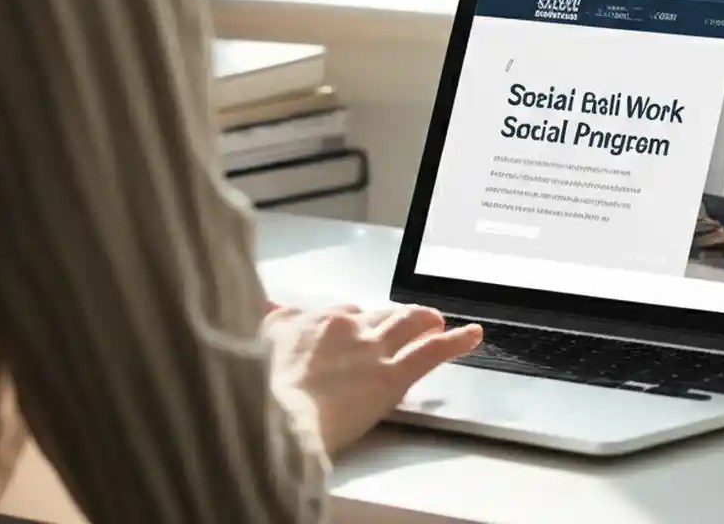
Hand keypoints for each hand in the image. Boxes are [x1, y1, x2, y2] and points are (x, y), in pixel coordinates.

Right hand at [265, 305, 481, 454]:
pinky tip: (473, 336)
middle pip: (376, 315)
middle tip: (404, 322)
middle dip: (391, 319)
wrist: (270, 418)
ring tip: (437, 320)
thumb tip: (267, 305)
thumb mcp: (250, 348)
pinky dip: (456, 342)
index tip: (355, 327)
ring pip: (408, 324)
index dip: (352, 322)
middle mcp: (343, 327)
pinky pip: (431, 352)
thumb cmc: (254, 393)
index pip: (339, 314)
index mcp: (306, 321)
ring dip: (425, 320)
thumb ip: (267, 324)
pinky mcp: (392, 375)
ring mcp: (371, 350)